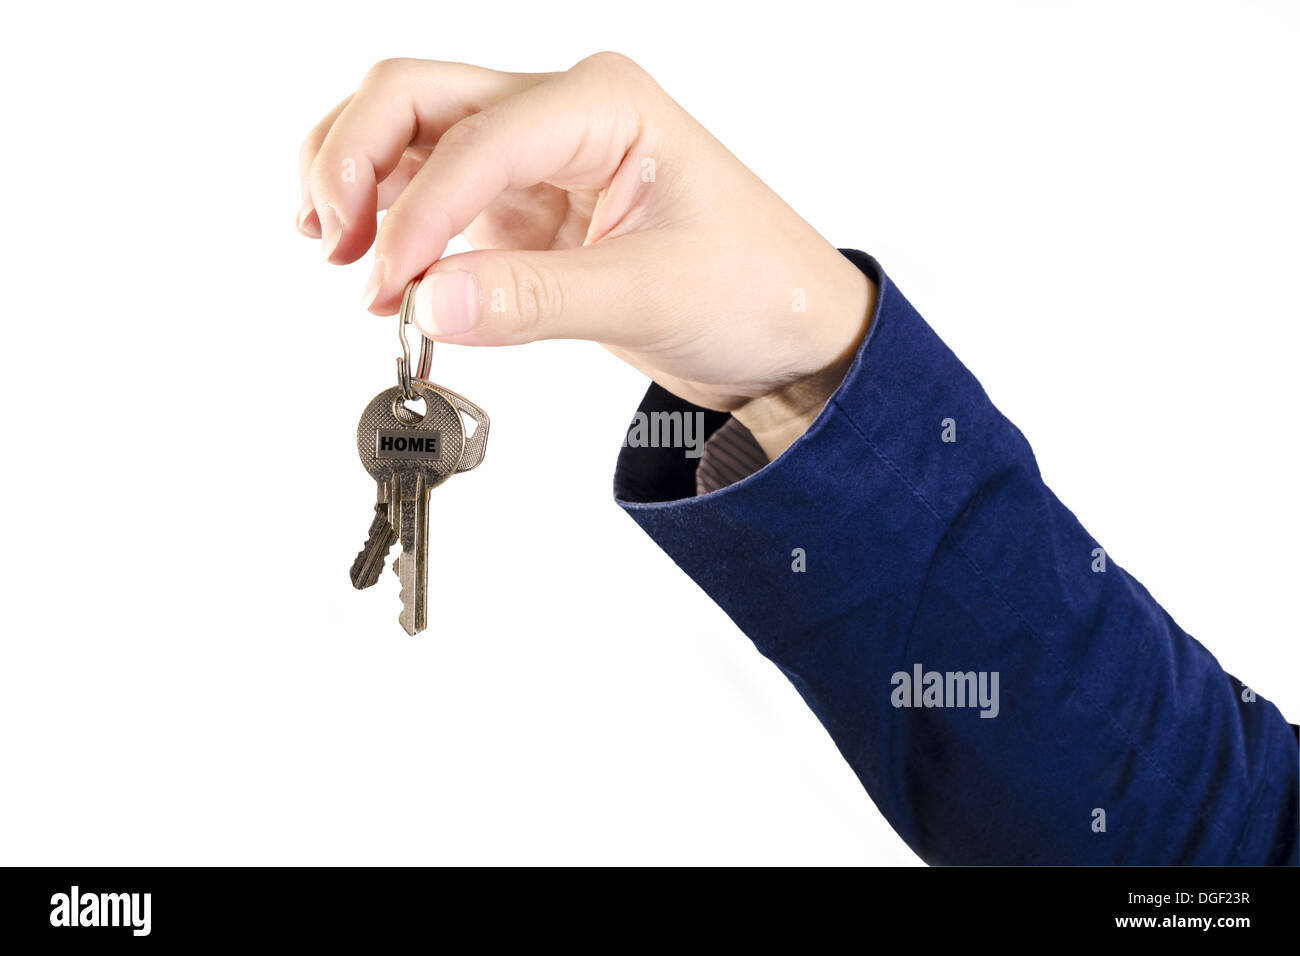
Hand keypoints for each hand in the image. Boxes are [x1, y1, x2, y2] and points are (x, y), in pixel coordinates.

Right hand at [298, 53, 874, 459]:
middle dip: (353, 159)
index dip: (418, 213)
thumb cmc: (755, 290)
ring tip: (334, 252)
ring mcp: (535, 157)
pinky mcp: (522, 208)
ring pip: (409, 134)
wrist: (788, 334)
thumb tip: (423, 301)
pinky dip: (388, 220)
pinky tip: (367, 262)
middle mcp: (561, 112)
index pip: (478, 139)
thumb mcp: (650, 296)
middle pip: (415, 96)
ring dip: (355, 180)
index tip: (389, 285)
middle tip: (333, 244)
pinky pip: (430, 193)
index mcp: (605, 102)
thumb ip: (535, 299)